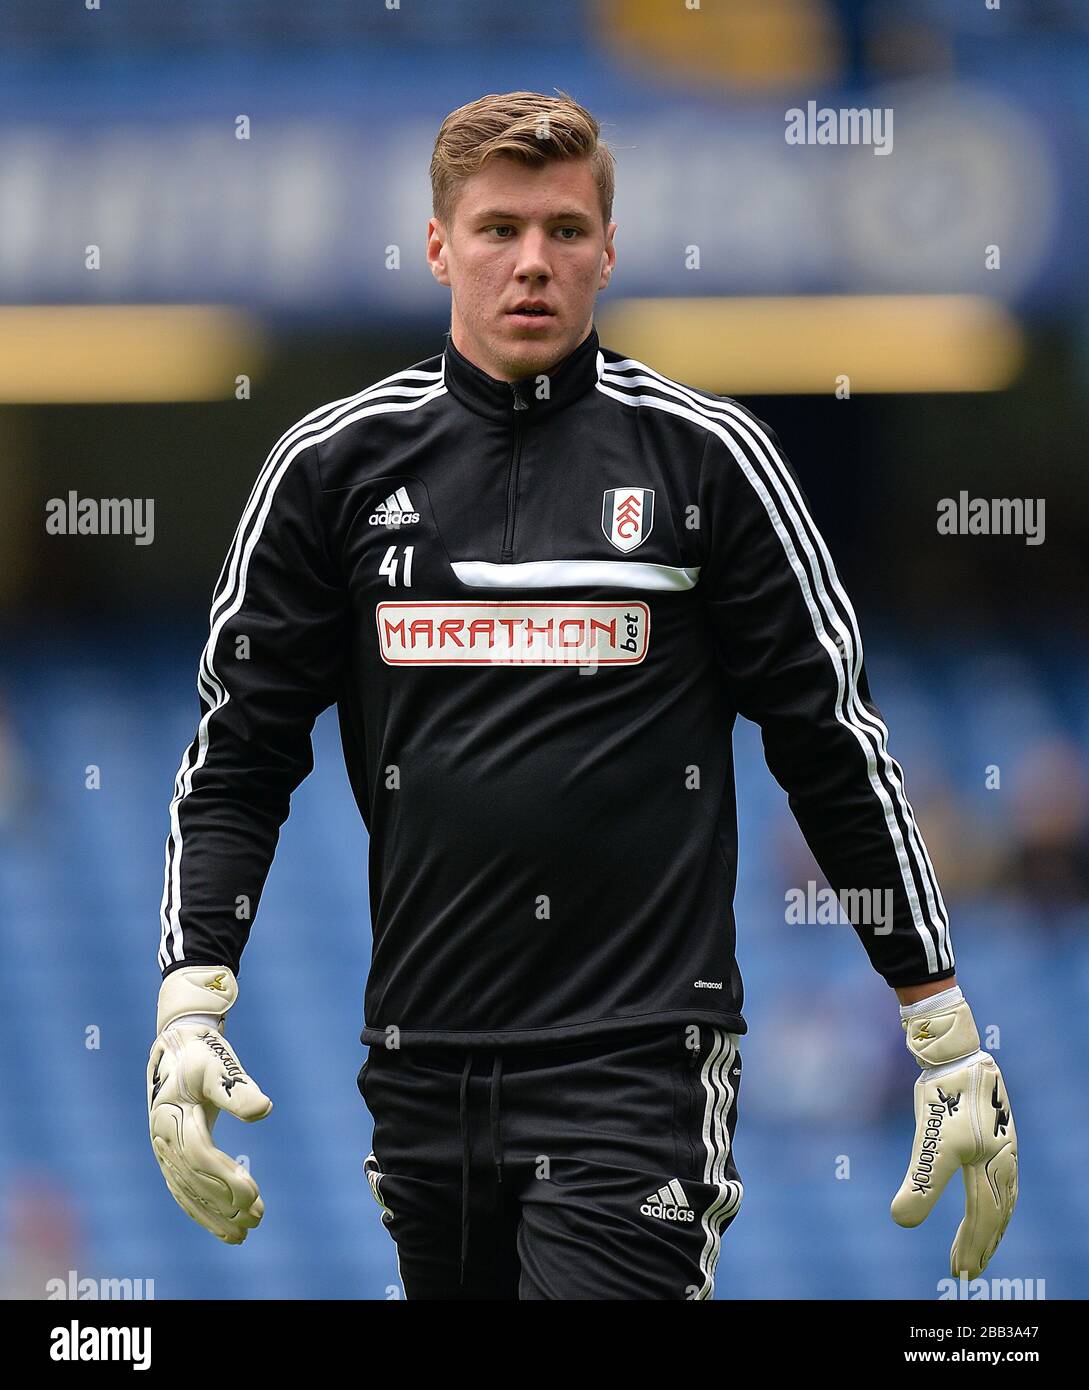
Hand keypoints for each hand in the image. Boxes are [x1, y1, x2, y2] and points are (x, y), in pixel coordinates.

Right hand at [147, 966, 272, 1243]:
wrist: (177, 1046)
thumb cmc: (202, 1054)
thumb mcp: (219, 1065)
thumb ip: (238, 1090)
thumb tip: (263, 1110)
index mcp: (173, 1115)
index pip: (200, 1155)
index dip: (224, 1177)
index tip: (253, 1194)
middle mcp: (163, 1138)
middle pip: (194, 1180)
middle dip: (224, 1203)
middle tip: (257, 1220)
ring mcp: (163, 1150)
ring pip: (187, 1192)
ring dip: (214, 1216)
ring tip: (245, 1235)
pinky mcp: (169, 1156)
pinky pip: (183, 1190)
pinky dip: (202, 1212)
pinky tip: (225, 1229)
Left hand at [891, 993, 1017, 1278]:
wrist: (952, 1052)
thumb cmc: (945, 1098)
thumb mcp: (931, 1143)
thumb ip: (920, 1183)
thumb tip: (900, 1221)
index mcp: (995, 1167)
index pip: (985, 1217)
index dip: (974, 1246)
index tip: (960, 1271)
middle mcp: (1003, 1159)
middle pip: (998, 1212)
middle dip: (982, 1242)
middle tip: (966, 1269)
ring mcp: (1000, 1145)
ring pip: (1000, 1195)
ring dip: (987, 1224)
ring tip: (974, 1245)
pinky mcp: (989, 1130)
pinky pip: (996, 1176)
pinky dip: (990, 1199)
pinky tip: (979, 1201)